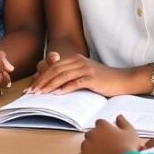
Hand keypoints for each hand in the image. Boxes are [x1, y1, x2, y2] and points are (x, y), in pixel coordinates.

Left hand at [27, 53, 145, 96]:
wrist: (123, 79)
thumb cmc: (103, 79)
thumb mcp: (84, 73)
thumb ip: (70, 74)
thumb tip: (52, 83)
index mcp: (75, 59)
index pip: (53, 66)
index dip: (40, 76)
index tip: (31, 87)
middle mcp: (79, 61)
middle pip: (55, 70)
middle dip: (41, 81)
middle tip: (31, 92)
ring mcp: (86, 69)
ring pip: (62, 76)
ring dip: (49, 85)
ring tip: (40, 94)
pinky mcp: (92, 78)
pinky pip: (75, 82)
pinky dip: (65, 88)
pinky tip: (57, 94)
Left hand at [77, 115, 143, 153]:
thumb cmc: (128, 150)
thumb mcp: (131, 133)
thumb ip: (123, 122)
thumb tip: (119, 117)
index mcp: (102, 126)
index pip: (100, 123)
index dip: (105, 130)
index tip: (109, 136)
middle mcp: (92, 134)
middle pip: (91, 134)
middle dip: (97, 140)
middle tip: (106, 148)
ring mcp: (86, 146)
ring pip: (85, 145)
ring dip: (91, 149)